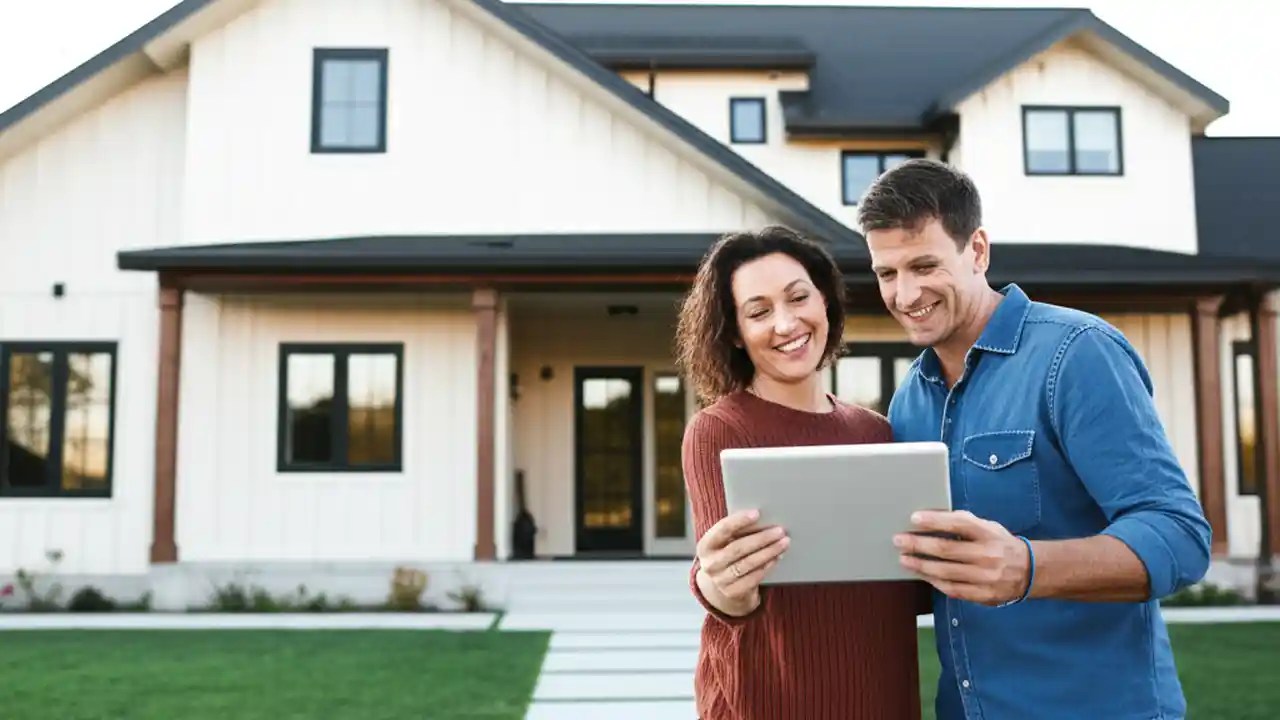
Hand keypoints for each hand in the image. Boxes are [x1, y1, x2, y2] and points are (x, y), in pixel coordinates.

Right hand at [696, 509, 788, 613]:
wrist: (719, 587)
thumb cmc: (726, 555)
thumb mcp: (723, 543)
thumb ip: (736, 532)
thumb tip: (762, 518)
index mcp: (705, 546)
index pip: (722, 530)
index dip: (739, 521)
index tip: (757, 513)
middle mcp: (710, 564)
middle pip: (738, 548)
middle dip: (761, 538)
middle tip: (779, 530)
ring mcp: (721, 581)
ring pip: (748, 563)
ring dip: (769, 552)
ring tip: (784, 543)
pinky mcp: (733, 592)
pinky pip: (754, 577)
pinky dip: (768, 566)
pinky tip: (777, 557)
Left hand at [893, 510, 1029, 605]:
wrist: (1029, 571)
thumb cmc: (1000, 544)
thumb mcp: (988, 527)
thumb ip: (964, 523)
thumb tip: (932, 518)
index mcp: (988, 534)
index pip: (957, 524)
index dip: (934, 521)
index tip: (914, 518)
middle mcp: (987, 555)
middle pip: (945, 550)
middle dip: (918, 545)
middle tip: (899, 540)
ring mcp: (985, 577)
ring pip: (945, 572)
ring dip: (921, 566)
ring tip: (904, 559)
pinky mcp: (983, 595)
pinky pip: (953, 589)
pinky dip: (935, 582)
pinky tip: (922, 575)